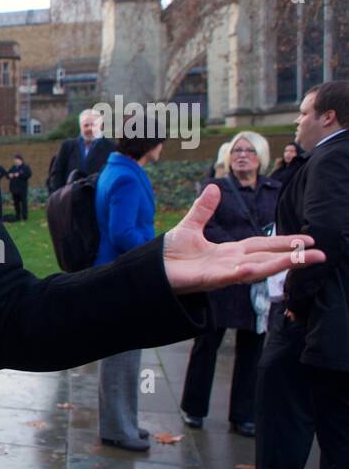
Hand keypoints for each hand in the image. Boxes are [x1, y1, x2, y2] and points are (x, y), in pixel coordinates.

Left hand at [164, 185, 324, 292]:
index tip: (307, 241)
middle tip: (321, 255)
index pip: (262, 246)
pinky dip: (243, 273)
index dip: (284, 243)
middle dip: (293, 257)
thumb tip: (214, 187)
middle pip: (267, 258)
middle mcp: (229, 264)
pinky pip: (228, 277)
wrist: (148, 269)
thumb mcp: (189, 226)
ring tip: (303, 261)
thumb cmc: (167, 255)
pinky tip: (256, 269)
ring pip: (256, 269)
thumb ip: (203, 209)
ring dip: (279, 265)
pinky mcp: (207, 281)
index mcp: (228, 252)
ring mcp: (220, 273)